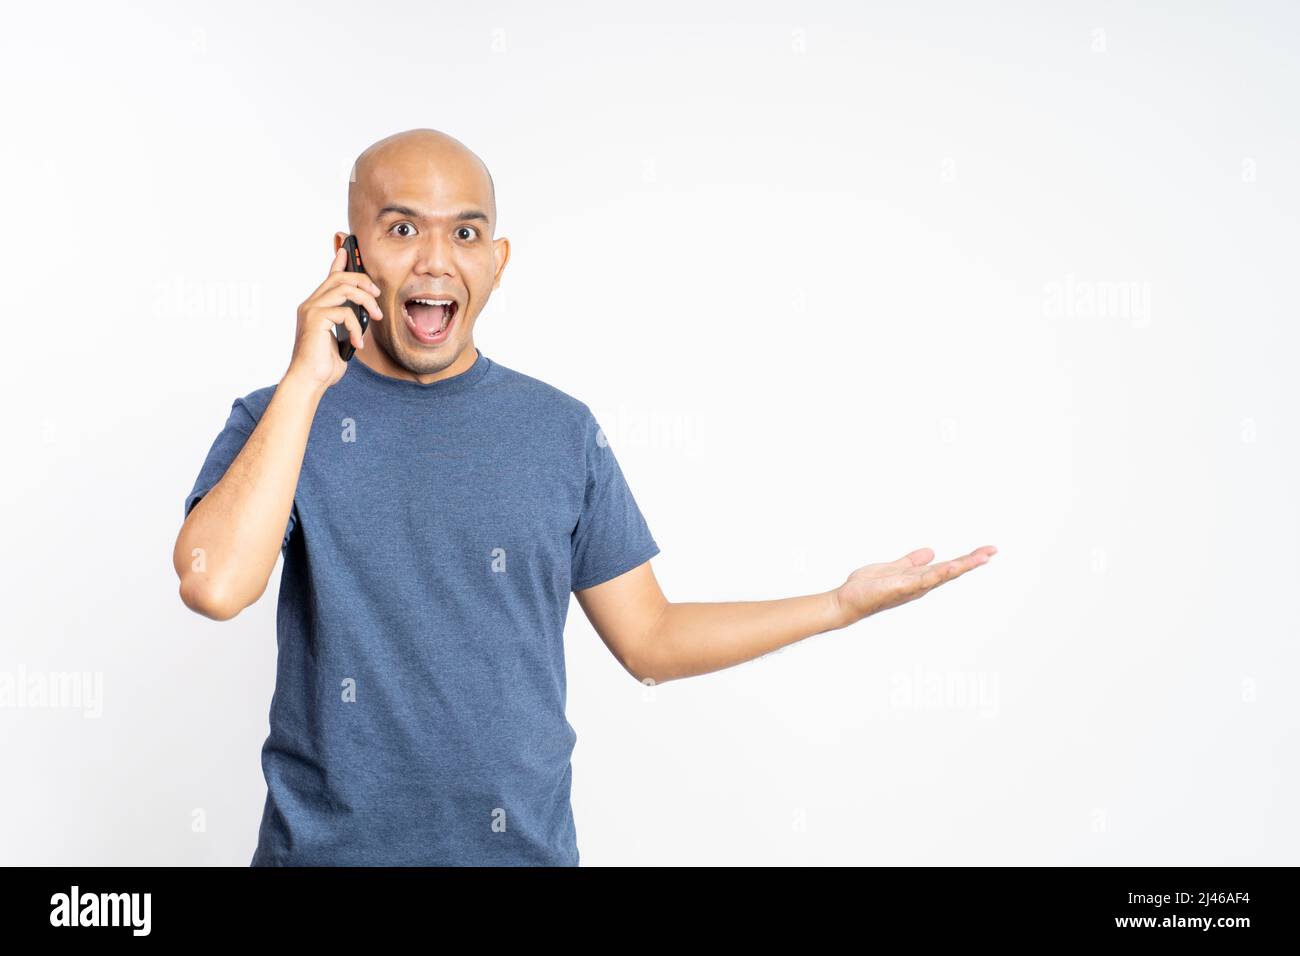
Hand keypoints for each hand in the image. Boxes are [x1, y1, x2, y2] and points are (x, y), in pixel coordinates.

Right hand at [285, 243, 384, 389]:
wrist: (309, 381)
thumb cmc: (324, 364)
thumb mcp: (343, 338)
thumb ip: (349, 322)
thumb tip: (365, 311)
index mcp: (316, 306)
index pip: (329, 278)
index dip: (339, 262)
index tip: (348, 248)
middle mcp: (310, 304)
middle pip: (340, 277)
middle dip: (363, 281)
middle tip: (377, 297)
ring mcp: (311, 310)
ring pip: (344, 288)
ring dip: (366, 301)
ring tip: (376, 317)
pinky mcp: (315, 319)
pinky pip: (345, 312)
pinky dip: (357, 327)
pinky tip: (358, 343)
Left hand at [833, 545, 996, 626]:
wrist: (847, 601)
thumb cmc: (868, 588)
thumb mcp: (893, 568)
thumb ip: (910, 561)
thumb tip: (931, 552)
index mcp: (919, 577)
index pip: (947, 566)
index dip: (967, 559)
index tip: (986, 551)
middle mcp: (920, 584)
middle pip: (951, 571)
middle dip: (972, 562)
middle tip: (992, 551)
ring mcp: (912, 587)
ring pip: (942, 575)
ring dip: (961, 566)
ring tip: (981, 558)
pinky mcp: (900, 588)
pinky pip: (922, 579)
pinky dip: (937, 574)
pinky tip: (950, 566)